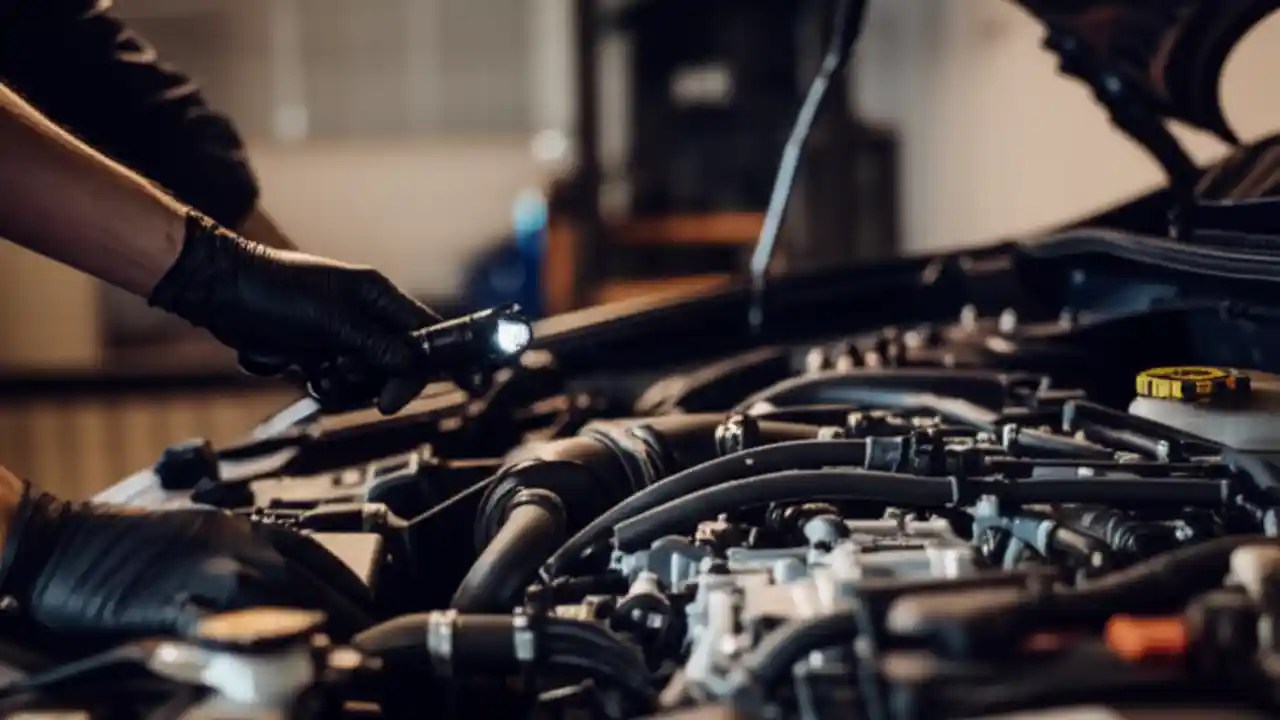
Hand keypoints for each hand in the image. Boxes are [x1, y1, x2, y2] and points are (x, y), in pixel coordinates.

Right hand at [0, 483, 372, 639]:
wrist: (60, 541)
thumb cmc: (124, 544)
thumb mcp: (198, 534)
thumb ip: (241, 556)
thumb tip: (282, 587)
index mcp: (240, 528)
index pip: (314, 553)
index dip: (348, 583)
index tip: (370, 608)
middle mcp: (233, 545)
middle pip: (308, 582)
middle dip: (345, 614)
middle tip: (370, 644)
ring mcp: (205, 574)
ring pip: (278, 603)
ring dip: (315, 633)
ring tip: (342, 660)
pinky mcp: (171, 606)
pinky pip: (225, 630)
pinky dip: (258, 646)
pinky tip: (282, 663)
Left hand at [149, 212, 440, 413]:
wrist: (218, 290)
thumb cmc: (273, 292)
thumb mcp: (330, 320)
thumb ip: (374, 344)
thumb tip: (411, 366)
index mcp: (378, 295)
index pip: (429, 333)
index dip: (451, 359)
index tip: (472, 383)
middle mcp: (366, 315)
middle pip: (399, 364)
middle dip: (377, 380)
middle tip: (357, 387)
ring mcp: (343, 335)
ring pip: (366, 378)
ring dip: (341, 383)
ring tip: (313, 369)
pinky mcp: (319, 351)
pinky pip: (336, 382)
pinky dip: (320, 383)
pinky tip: (298, 368)